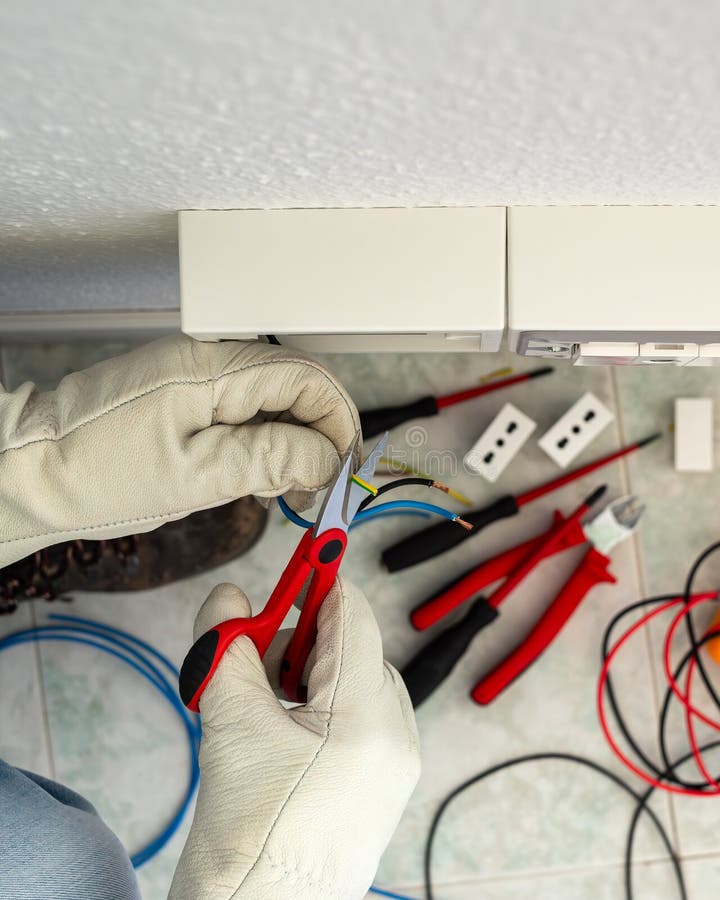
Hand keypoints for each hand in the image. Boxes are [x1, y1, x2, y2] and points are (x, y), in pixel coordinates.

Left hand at [0, 335, 357, 565]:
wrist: (32, 471)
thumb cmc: (96, 474)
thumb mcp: (196, 477)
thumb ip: (270, 459)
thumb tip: (326, 456)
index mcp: (211, 370)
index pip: (306, 378)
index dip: (337, 420)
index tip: (343, 466)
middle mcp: (206, 360)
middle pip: (295, 384)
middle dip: (317, 434)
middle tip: (317, 486)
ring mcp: (194, 373)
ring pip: (272, 398)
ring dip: (291, 440)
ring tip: (284, 488)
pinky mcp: (184, 392)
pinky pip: (243, 408)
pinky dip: (260, 440)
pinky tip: (254, 474)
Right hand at [169, 578, 420, 899]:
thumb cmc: (249, 841)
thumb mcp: (229, 725)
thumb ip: (227, 648)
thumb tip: (227, 598)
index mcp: (367, 718)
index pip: (352, 615)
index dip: (322, 577)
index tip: (306, 546)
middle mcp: (395, 735)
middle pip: (351, 644)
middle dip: (299, 634)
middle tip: (251, 651)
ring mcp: (394, 760)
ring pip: (351, 676)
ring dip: (303, 669)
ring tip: (259, 704)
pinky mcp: (382, 777)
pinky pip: (355, 711)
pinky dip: (316, 700)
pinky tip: (279, 727)